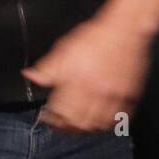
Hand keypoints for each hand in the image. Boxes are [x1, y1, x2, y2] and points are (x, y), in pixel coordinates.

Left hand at [23, 17, 151, 132]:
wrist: (124, 29)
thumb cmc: (95, 37)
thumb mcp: (63, 48)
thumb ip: (46, 67)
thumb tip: (30, 76)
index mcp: (76, 80)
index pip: (60, 111)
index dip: (52, 118)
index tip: (48, 118)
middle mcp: (94, 91)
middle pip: (79, 123)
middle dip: (67, 127)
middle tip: (61, 125)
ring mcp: (113, 95)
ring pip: (98, 124)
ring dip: (87, 128)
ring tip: (80, 125)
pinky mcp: (129, 95)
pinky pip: (118, 118)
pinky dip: (108, 123)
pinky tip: (102, 120)